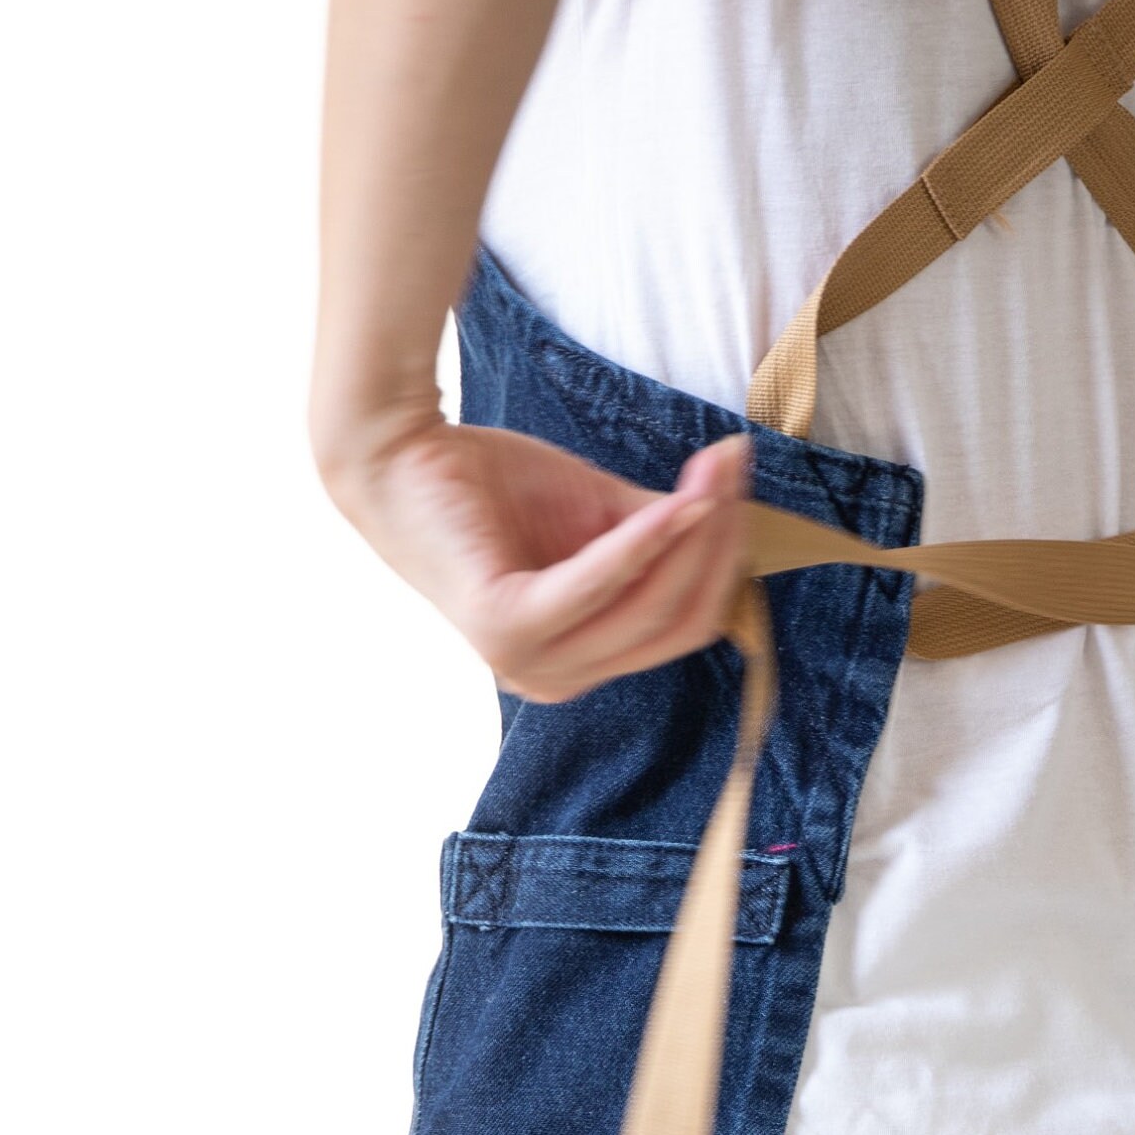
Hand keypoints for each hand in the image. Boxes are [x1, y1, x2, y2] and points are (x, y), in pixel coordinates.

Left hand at [320, 413, 752, 702]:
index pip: (681, 627)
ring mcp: (526, 660)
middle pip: (675, 623)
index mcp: (578, 660)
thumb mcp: (594, 515)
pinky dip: (644, 542)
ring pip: (650, 610)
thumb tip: (724, 521)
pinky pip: (602, 585)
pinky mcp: (506, 626)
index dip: (722, 561)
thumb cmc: (488, 485)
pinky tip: (675, 502)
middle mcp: (554, 678)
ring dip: (693, 537)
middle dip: (717, 547)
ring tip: (716, 472)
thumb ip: (655, 534)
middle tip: (733, 472)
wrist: (396, 456)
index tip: (737, 488)